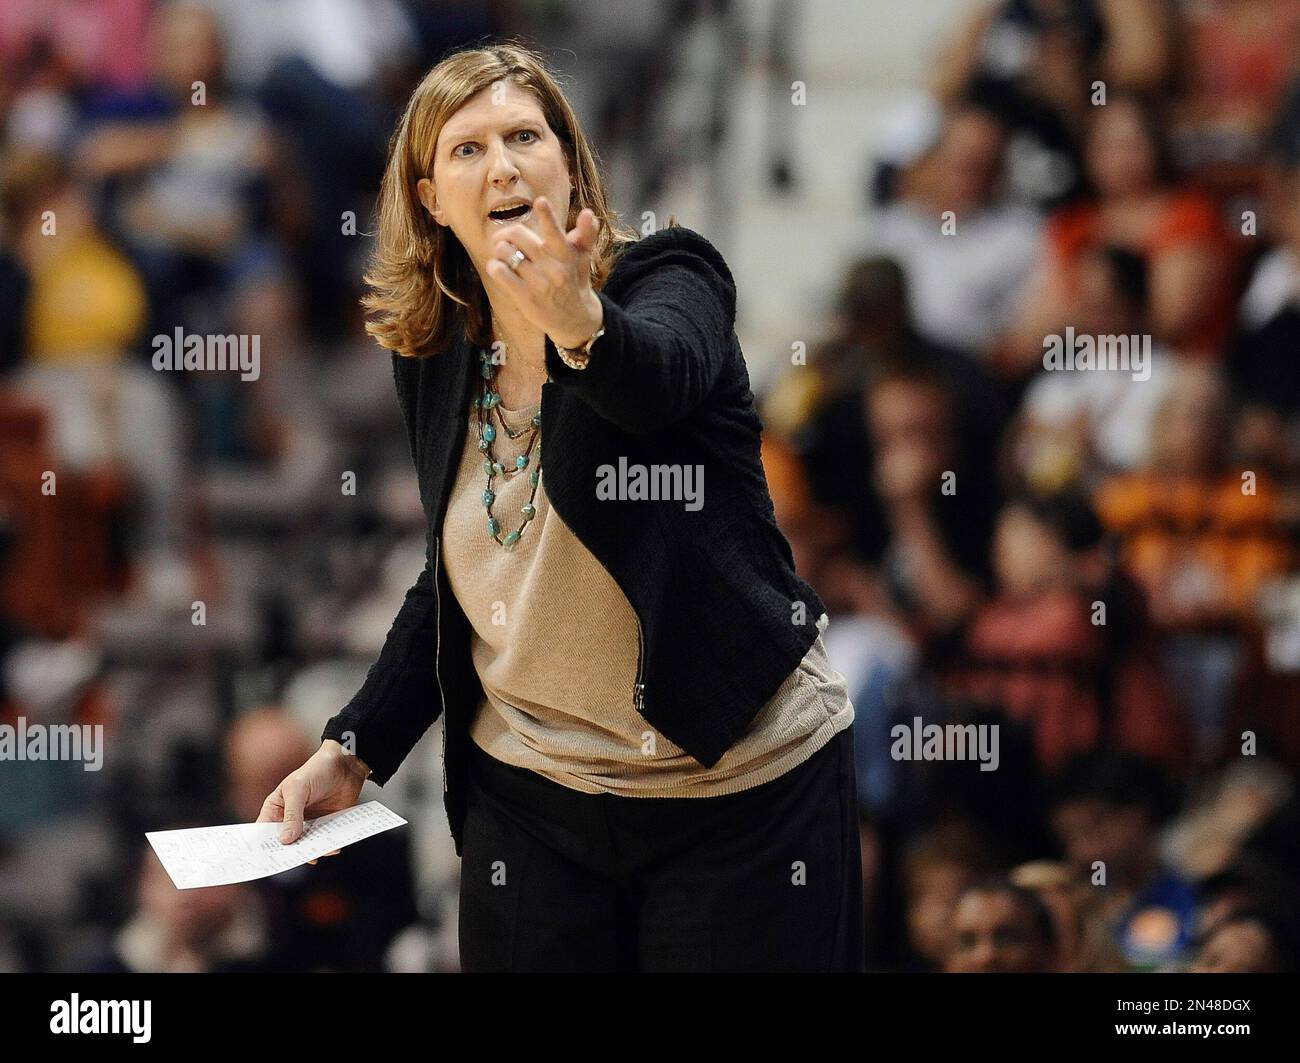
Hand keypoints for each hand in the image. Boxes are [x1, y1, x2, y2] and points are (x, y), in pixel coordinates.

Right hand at [256, 740, 370, 863]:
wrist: (347, 765)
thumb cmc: (317, 769)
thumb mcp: (298, 788)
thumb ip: (292, 814)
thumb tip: (285, 839)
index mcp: (277, 808)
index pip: (265, 831)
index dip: (263, 845)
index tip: (266, 859)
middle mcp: (292, 819)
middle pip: (286, 843)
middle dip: (291, 852)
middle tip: (296, 859)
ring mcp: (309, 823)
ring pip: (306, 845)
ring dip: (312, 851)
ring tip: (317, 853)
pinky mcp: (327, 825)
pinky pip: (325, 841)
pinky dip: (328, 847)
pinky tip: (332, 847)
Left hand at [483, 196, 603, 348]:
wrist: (574, 319)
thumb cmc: (575, 280)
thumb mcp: (583, 258)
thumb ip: (586, 234)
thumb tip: (590, 214)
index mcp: (566, 254)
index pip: (555, 232)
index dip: (548, 216)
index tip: (541, 202)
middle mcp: (553, 268)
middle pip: (517, 235)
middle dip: (505, 234)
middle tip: (504, 239)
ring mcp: (538, 283)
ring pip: (505, 252)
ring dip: (499, 251)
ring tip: (504, 256)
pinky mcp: (525, 297)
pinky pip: (499, 271)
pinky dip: (494, 266)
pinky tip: (499, 268)